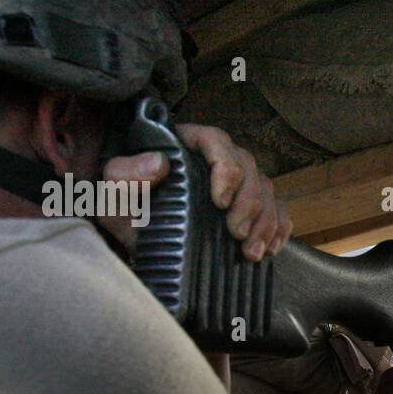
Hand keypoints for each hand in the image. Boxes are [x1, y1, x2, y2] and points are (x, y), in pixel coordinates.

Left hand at [102, 124, 290, 260]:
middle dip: (249, 204)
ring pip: (266, 191)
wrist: (132, 232)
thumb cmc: (123, 204)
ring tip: (251, 252)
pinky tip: (269, 249)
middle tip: (236, 234)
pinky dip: (278, 229)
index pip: (217, 141)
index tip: (220, 201)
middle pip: (249, 169)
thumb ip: (126, 174)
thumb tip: (158, 164)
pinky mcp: (248, 208)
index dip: (226, 168)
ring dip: (265, 222)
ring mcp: (238, 184)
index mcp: (187, 143)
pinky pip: (277, 210)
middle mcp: (218, 158)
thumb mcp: (114, 190)